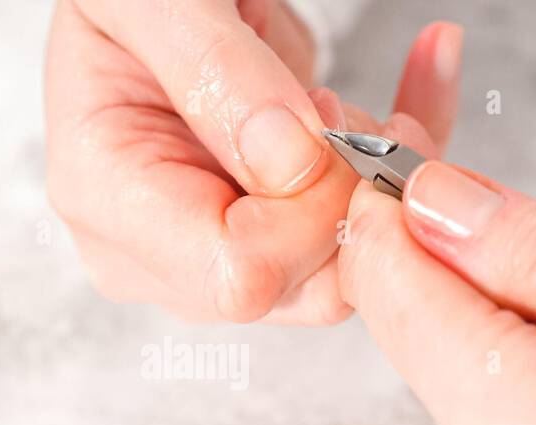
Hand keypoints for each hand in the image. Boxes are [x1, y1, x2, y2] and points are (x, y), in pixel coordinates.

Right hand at [45, 0, 461, 322]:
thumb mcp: (152, 0)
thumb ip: (216, 73)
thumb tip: (288, 161)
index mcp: (107, 201)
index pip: (239, 273)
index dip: (309, 206)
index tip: (326, 117)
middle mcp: (158, 248)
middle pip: (300, 284)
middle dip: (350, 192)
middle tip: (341, 102)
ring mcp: (214, 248)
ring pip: (345, 269)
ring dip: (379, 176)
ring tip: (356, 95)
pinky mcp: (268, 234)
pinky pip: (366, 235)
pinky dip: (409, 153)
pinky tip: (427, 68)